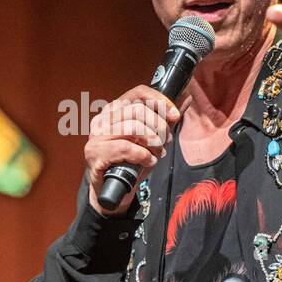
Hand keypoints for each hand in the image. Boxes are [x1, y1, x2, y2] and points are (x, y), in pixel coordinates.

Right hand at [85, 87, 191, 215]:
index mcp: (114, 110)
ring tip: (158, 154)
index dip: (159, 101)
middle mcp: (103, 119)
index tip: (174, 115)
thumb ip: (165, 118)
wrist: (113, 189)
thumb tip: (186, 97)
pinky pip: (126, 147)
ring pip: (134, 128)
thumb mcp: (151, 138)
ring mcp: (97, 136)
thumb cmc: (130, 162)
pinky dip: (143, 156)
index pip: (138, 93)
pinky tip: (148, 162)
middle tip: (166, 142)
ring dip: (153, 142)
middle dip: (160, 127)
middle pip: (139, 110)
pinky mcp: (96, 153)